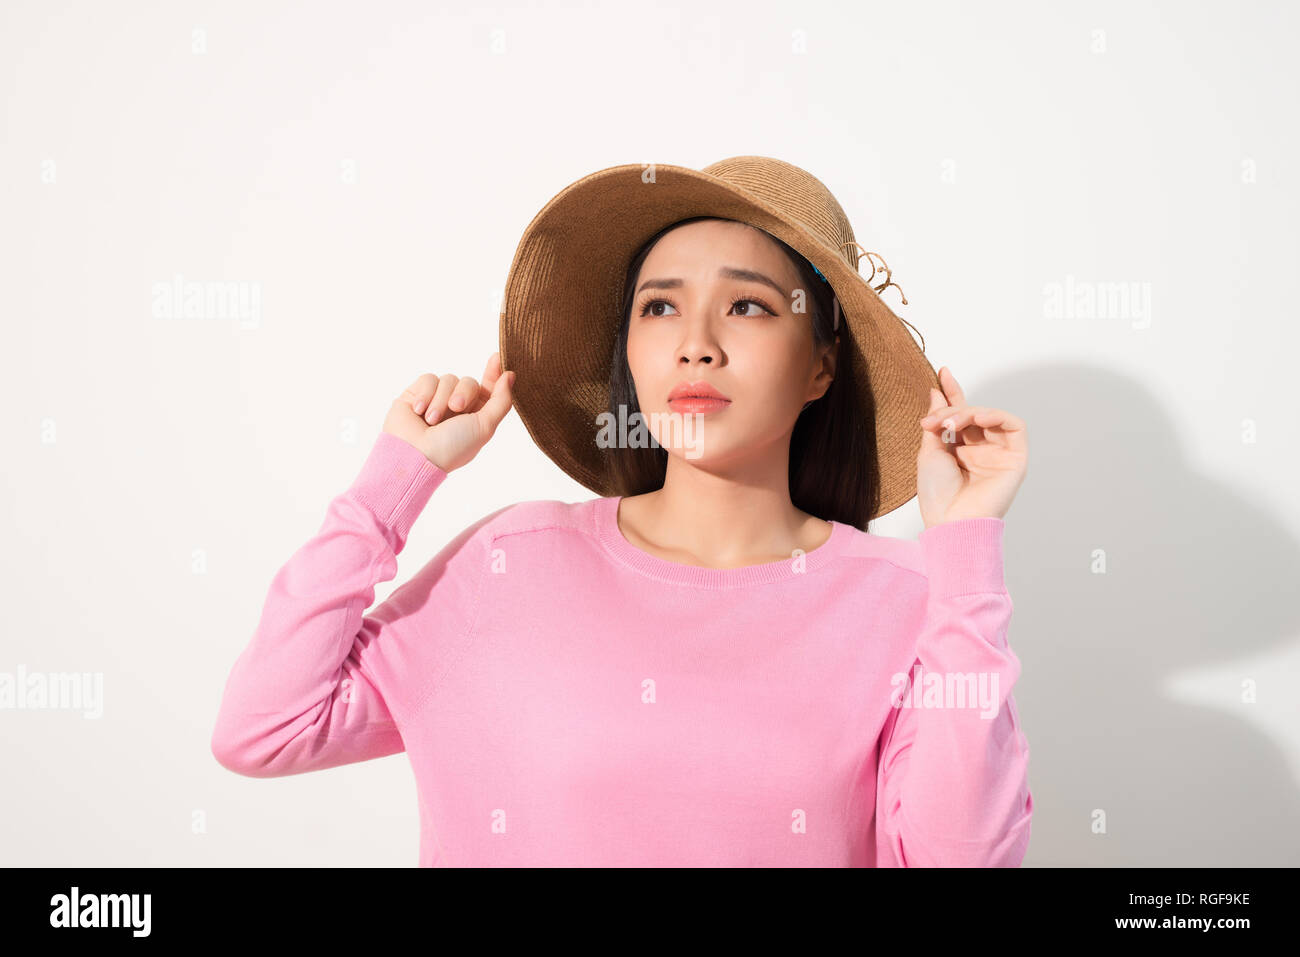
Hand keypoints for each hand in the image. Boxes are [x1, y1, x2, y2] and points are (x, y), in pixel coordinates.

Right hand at [383, 352, 515, 471]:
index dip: (494, 373)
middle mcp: (457, 408)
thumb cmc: (451, 447)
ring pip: (448, 379)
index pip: (488, 389)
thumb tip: (510, 375)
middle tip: (456, 409)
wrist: (413, 454)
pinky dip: (425, 395)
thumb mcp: (485, 426)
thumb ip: (501, 401)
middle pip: (469, 382)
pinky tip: (418, 411)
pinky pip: (428, 379)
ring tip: (431, 421)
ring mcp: (436, 400)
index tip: (497, 357)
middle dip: (464, 393)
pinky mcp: (416, 394)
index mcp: (476, 417)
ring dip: (441, 400)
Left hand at [916, 366, 1026, 528]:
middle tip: (934, 419)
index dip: (952, 392)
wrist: (952, 522)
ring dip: (970, 412)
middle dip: (952, 409)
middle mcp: (980, 449)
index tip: (941, 372)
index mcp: (959, 449)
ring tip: (953, 421)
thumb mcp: (929, 452)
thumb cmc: (938, 494)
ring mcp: (999, 453)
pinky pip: (1015, 427)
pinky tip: (979, 418)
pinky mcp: (1016, 458)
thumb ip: (937, 421)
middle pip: (972, 413)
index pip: (959, 414)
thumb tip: (937, 392)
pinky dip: (997, 416)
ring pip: (991, 417)